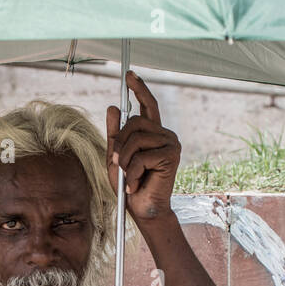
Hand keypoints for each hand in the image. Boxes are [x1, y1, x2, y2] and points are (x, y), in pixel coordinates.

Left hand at [106, 70, 180, 222]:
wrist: (144, 211)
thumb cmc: (130, 186)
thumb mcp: (116, 159)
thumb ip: (115, 136)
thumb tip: (113, 107)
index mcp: (152, 134)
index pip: (148, 106)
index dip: (139, 88)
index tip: (129, 75)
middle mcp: (164, 135)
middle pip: (134, 122)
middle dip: (120, 144)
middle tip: (116, 164)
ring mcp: (170, 144)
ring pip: (136, 139)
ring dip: (124, 161)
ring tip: (126, 178)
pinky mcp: (171, 156)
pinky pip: (141, 156)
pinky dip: (132, 173)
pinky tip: (135, 185)